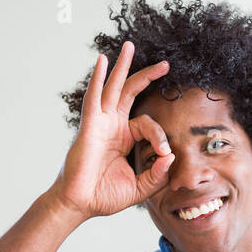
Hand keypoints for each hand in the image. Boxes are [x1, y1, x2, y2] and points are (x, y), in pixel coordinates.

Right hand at [51, 41, 174, 218]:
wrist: (81, 204)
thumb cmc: (105, 196)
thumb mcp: (139, 188)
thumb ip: (156, 175)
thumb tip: (171, 158)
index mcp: (125, 138)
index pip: (148, 124)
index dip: (160, 136)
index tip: (164, 154)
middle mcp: (113, 126)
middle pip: (130, 93)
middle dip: (147, 76)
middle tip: (166, 64)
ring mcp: (101, 123)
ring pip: (113, 88)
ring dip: (122, 66)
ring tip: (130, 46)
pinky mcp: (90, 126)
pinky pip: (94, 97)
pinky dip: (98, 79)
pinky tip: (103, 61)